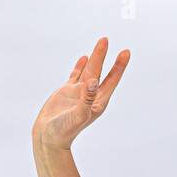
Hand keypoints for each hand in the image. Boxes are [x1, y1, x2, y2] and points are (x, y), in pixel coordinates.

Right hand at [32, 35, 129, 150]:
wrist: (50, 137)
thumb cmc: (65, 130)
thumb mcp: (78, 115)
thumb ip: (87, 99)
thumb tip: (94, 81)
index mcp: (98, 102)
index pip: (111, 80)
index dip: (119, 66)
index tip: (126, 52)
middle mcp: (91, 96)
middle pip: (100, 71)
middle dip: (105, 56)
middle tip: (107, 39)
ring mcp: (79, 93)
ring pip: (89, 70)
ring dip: (95, 57)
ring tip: (102, 43)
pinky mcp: (67, 92)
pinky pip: (76, 75)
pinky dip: (80, 66)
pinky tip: (84, 58)